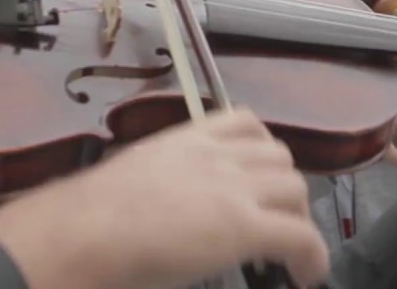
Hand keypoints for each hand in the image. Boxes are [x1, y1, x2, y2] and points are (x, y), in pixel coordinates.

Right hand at [0, 110, 328, 288]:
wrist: (83, 232)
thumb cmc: (89, 214)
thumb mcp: (134, 177)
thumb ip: (164, 181)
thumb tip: (169, 208)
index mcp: (186, 139)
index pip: (244, 122)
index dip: (263, 150)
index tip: (259, 175)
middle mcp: (217, 155)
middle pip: (279, 158)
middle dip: (283, 189)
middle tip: (273, 221)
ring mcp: (234, 188)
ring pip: (296, 189)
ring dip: (297, 218)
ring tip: (288, 250)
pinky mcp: (245, 226)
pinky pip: (301, 235)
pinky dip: (313, 255)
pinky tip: (307, 274)